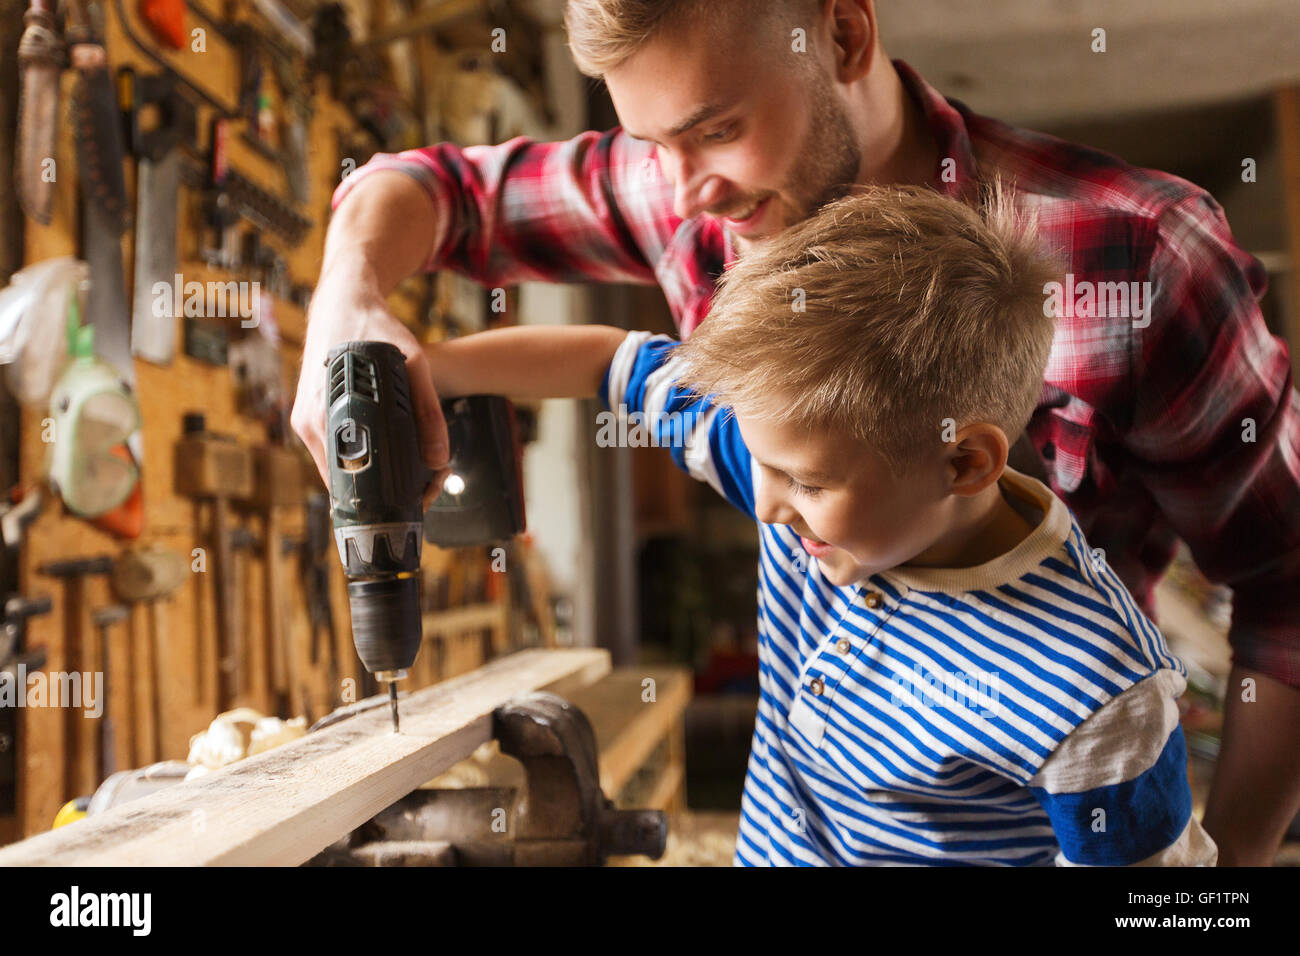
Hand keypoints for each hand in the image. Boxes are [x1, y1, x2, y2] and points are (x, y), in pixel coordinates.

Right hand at [291, 270, 450, 509]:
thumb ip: (428, 413)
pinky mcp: (311, 415)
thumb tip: (439, 460)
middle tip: (424, 489)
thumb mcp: (412, 364)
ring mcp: (306, 420)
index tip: (413, 503)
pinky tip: (390, 454)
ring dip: (371, 476)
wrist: (343, 301)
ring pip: (340, 467)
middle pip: (343, 480)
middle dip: (382, 491)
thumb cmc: (376, 328)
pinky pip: (337, 449)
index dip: (381, 500)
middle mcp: (309, 424)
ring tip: (414, 474)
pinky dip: (361, 457)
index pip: (347, 484)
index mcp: (324, 417)